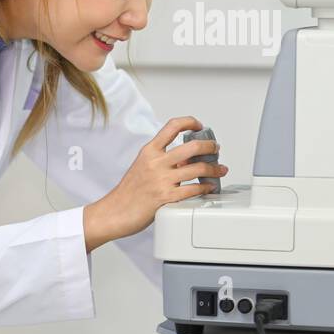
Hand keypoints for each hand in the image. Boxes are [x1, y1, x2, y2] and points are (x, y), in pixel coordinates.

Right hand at [82, 116, 227, 251]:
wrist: (113, 212)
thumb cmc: (128, 192)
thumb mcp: (142, 166)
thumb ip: (162, 159)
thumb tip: (187, 158)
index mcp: (149, 151)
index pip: (172, 126)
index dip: (190, 122)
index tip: (199, 126)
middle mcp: (156, 162)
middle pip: (192, 146)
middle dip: (210, 146)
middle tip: (215, 149)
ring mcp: (161, 180)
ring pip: (198, 168)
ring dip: (214, 169)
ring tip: (219, 170)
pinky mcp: (166, 197)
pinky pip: (194, 189)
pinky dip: (206, 187)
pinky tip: (209, 187)